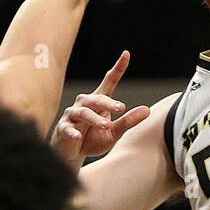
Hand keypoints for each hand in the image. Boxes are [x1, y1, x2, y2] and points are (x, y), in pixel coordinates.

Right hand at [51, 51, 149, 165]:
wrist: (72, 155)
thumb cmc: (93, 140)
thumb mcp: (114, 132)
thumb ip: (128, 121)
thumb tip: (147, 110)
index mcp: (98, 102)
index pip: (109, 82)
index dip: (117, 68)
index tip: (126, 54)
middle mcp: (84, 104)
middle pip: (97, 99)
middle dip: (108, 103)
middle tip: (121, 107)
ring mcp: (72, 115)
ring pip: (83, 112)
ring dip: (95, 119)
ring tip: (106, 125)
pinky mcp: (62, 128)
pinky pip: (67, 127)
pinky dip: (72, 132)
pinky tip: (78, 136)